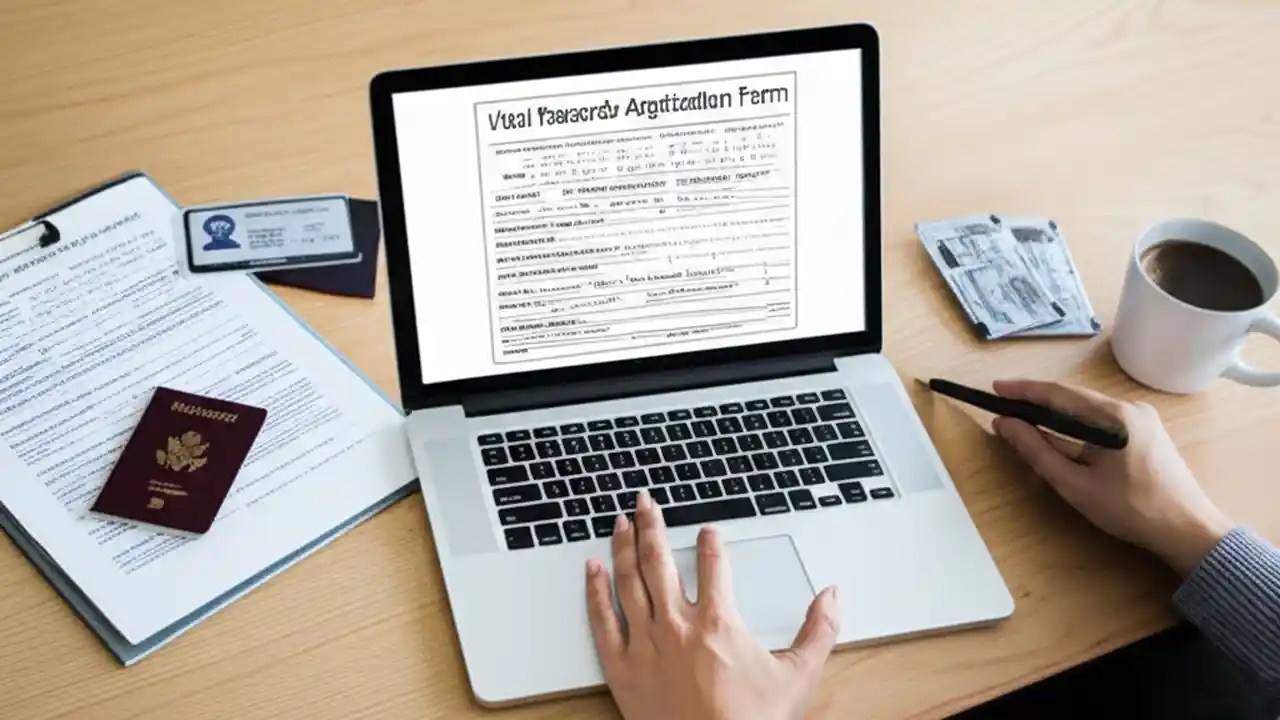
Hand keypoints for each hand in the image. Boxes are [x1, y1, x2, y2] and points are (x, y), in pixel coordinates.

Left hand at [585, 492, 839, 719]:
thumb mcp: (799, 676)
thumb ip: (819, 630)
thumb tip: (832, 594)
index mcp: (718, 622)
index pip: (713, 564)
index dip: (710, 542)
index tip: (706, 530)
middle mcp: (677, 625)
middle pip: (659, 560)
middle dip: (653, 525)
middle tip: (646, 500)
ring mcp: (645, 645)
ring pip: (628, 581)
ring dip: (624, 546)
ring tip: (621, 521)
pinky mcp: (622, 670)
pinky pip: (602, 621)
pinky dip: (594, 591)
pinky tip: (591, 568)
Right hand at [991, 379, 1233, 576]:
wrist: (1187, 530)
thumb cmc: (1130, 510)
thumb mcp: (1075, 484)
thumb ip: (1037, 450)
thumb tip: (1005, 424)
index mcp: (1115, 416)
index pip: (1059, 393)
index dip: (1024, 390)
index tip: (995, 388)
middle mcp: (1131, 408)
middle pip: (1074, 398)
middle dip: (1038, 401)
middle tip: (1005, 407)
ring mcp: (1142, 419)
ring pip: (1088, 410)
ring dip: (1057, 415)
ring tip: (1027, 420)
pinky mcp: (1147, 432)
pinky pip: (1102, 421)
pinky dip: (1077, 425)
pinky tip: (1061, 435)